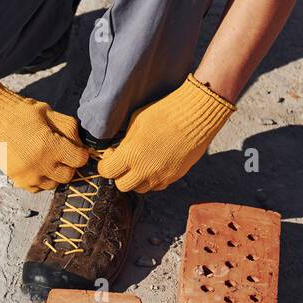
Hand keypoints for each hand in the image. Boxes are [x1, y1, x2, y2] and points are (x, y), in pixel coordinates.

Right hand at [0, 75, 88, 191]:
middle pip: (68, 175)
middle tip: (62, 153)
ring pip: (53, 184)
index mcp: (50, 146)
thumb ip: (69, 129)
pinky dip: (40, 179)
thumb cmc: (20, 111)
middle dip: (68, 164)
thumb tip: (81, 146)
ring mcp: (27, 175)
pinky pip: (36, 188)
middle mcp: (39, 165)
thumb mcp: (49, 112)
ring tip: (47, 158)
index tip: (75, 148)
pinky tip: (36, 164)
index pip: (80, 160)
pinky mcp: (16, 179)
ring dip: (54, 173)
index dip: (80, 152)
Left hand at [97, 74, 234, 192]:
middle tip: (124, 160)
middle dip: (119, 174)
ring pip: (139, 189)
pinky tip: (154, 164)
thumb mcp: (136, 121)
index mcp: (131, 154)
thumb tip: (119, 150)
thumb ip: (125, 141)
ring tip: (140, 162)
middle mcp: (145, 170)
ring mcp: (160, 176)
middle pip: (121, 185)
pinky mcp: (174, 177)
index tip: (112, 153)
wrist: (196, 116)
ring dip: (136, 179)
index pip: (106, 172)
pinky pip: (156, 186)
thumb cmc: (165, 113)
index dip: (105, 164)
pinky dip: (151, 179)